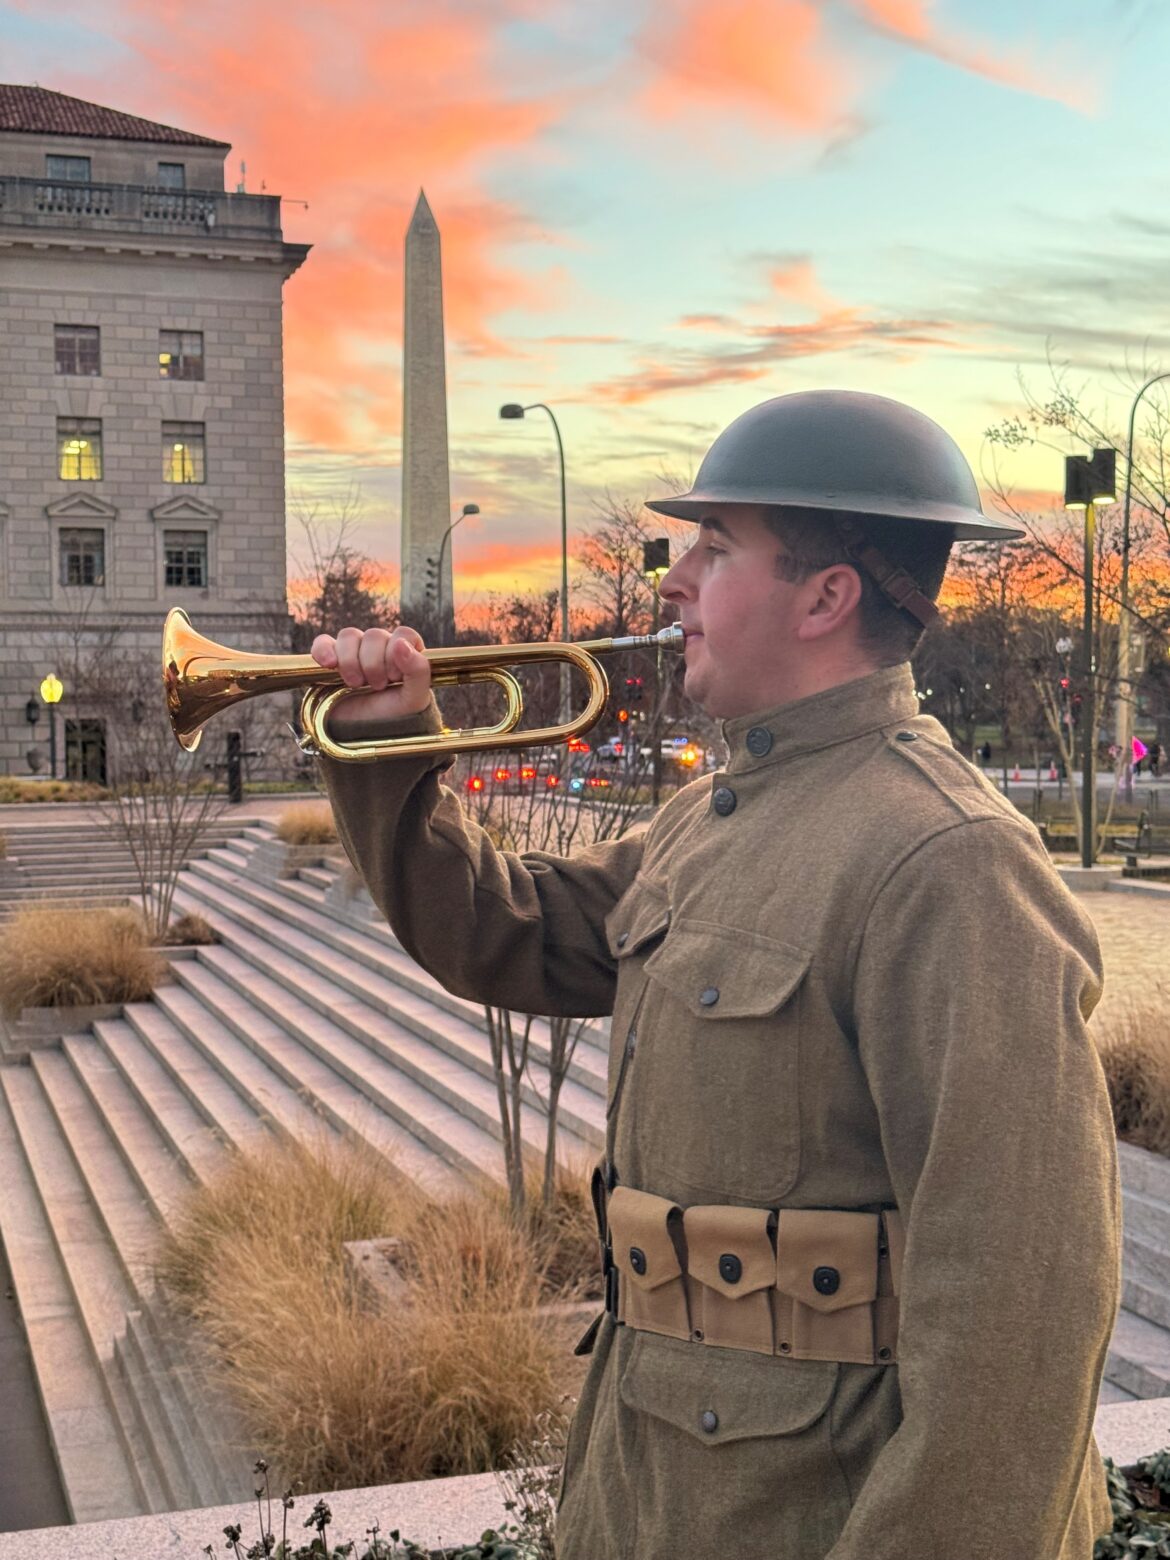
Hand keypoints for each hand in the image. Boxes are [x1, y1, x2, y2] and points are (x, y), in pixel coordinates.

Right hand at [310, 626, 432, 731]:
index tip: (395, 677)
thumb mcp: (415, 700)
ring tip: (355, 684)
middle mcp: (381, 650)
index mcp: (405, 654)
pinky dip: (324, 650)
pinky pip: (323, 642)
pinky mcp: (331, 661)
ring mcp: (355, 653)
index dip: (397, 653)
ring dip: (351, 661)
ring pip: (349, 636)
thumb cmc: (393, 718)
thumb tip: (401, 643)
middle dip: (374, 664)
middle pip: (374, 635)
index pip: (403, 634)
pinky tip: (329, 665)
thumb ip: (418, 671)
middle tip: (377, 686)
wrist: (364, 738)